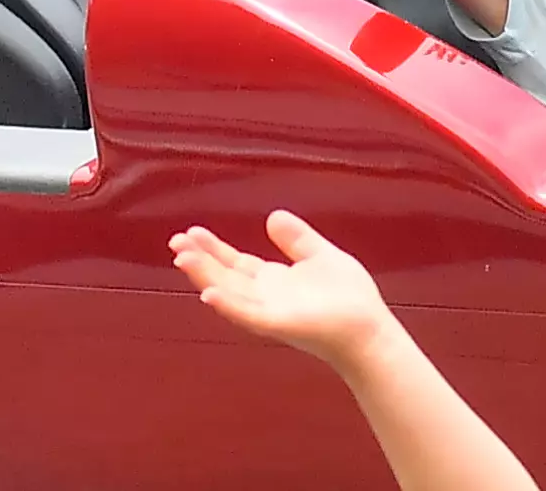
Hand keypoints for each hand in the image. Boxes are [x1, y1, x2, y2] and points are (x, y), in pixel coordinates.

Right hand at [170, 211, 397, 371]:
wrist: (369, 329)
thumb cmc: (349, 298)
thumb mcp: (320, 256)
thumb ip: (297, 239)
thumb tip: (272, 215)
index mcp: (273, 281)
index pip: (235, 263)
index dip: (213, 249)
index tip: (191, 233)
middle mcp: (264, 297)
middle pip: (224, 276)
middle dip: (200, 260)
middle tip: (176, 242)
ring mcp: (269, 313)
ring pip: (229, 294)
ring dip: (205, 278)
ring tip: (183, 259)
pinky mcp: (279, 326)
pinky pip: (248, 316)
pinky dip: (228, 306)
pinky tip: (209, 294)